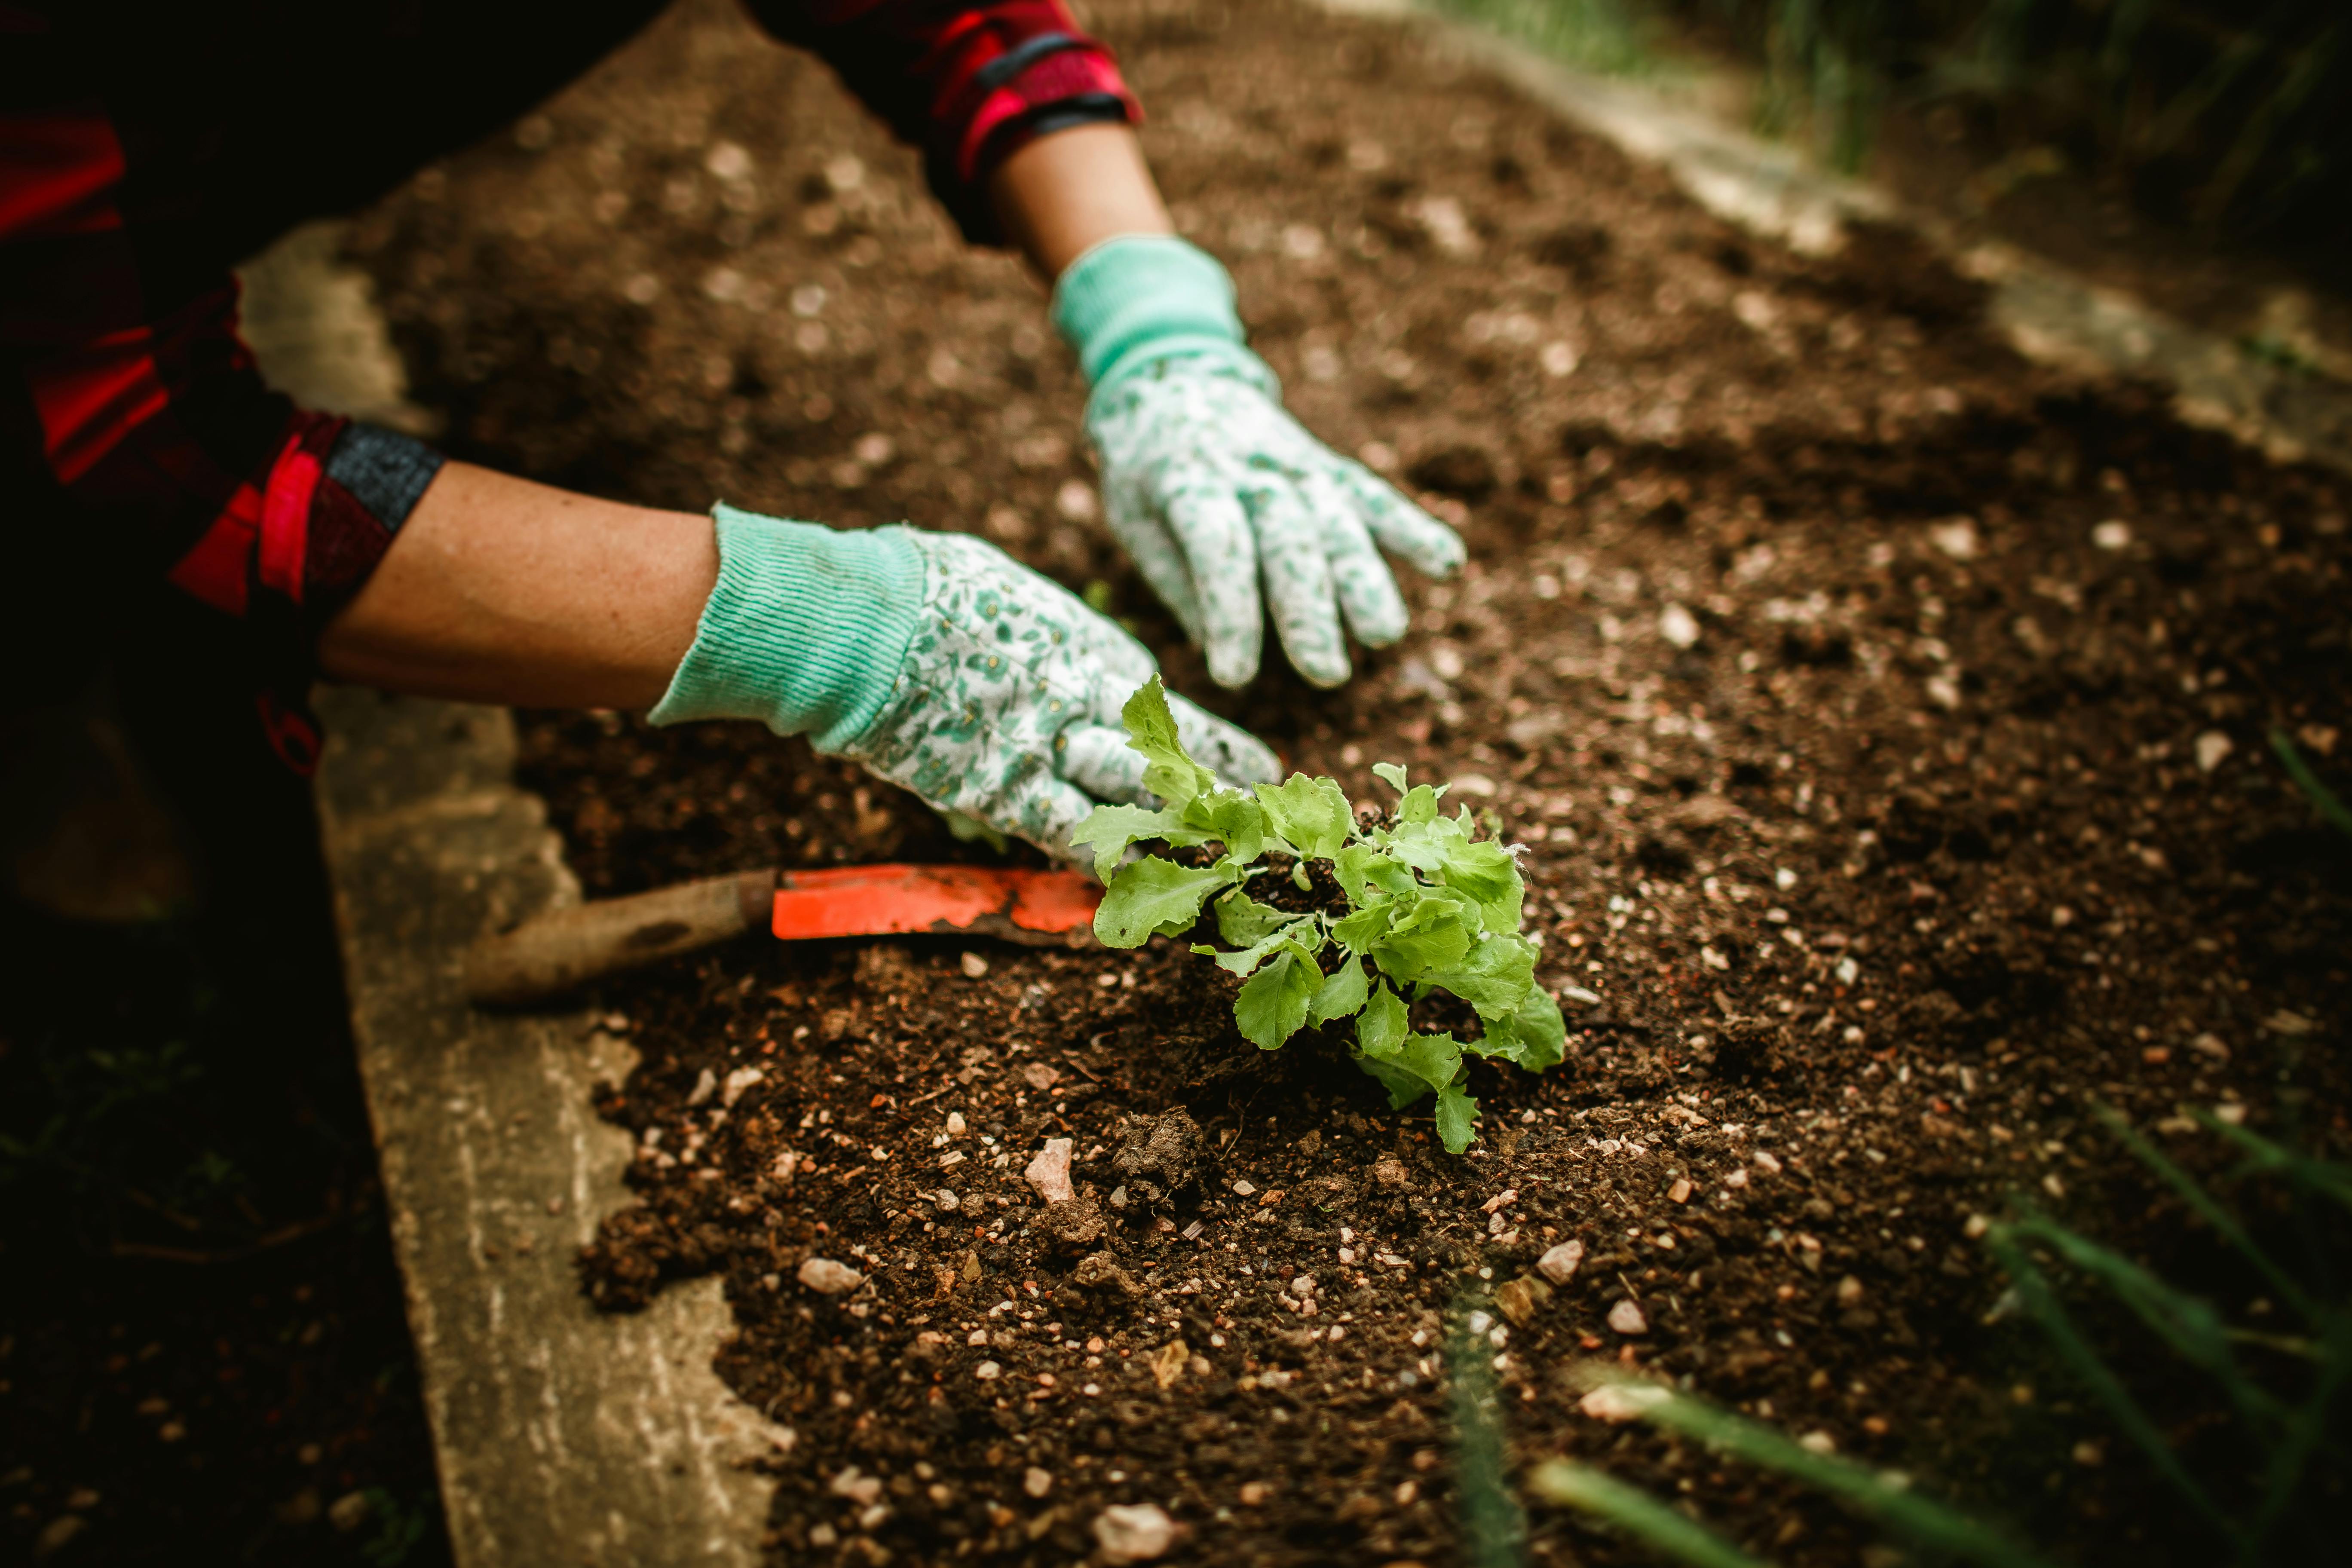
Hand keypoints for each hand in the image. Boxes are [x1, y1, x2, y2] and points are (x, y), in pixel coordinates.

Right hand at [649, 506, 1276, 859]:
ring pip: (1135, 803)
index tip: (1258, 766)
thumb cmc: (926, 586)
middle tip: (1261, 827)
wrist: (870, 620)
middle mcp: (1086, 702)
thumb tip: (1050, 638)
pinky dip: (1099, 863)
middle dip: (1218, 797)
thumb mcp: (1008, 593)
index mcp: (1090, 649)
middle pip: (1170, 760)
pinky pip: (1067, 836)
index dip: (1214, 743)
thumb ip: (1044, 631)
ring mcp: (1048, 750)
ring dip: (1177, 836)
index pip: (1168, 710)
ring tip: (1221, 864)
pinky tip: (1130, 888)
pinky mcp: (1002, 792)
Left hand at [1090, 356, 1464, 687]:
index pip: (1217, 546)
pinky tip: (1448, 564)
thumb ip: (1178, 580)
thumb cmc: (1147, 472)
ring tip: (1384, 635)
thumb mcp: (1133, 519)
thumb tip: (1222, 648)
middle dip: (1309, 608)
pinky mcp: (1329, 467)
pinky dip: (1412, 527)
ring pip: (1337, 521)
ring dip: (1364, 579)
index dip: (1229, 611)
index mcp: (1187, 481)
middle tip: (1325, 673)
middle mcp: (1250, 469)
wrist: (1174, 381)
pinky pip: (1373, 497)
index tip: (1234, 676)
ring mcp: (1297, 465)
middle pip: (1289, 539)